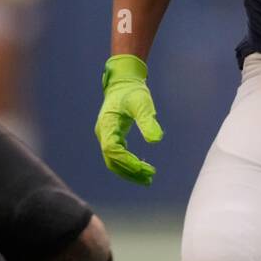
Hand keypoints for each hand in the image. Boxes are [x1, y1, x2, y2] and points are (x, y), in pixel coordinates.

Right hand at [94, 54, 162, 185]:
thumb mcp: (143, 103)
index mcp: (107, 125)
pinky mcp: (112, 136)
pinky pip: (117, 155)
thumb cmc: (133, 91)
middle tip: (149, 177)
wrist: (124, 82)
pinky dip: (128, 164)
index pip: (112, 149)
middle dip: (130, 171)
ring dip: (129, 171)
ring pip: (113, 161)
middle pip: (112, 160)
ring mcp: (106, 135)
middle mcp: (103, 132)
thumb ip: (148, 121)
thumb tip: (156, 140)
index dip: (126, 161)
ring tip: (148, 179)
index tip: (143, 168)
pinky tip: (142, 168)